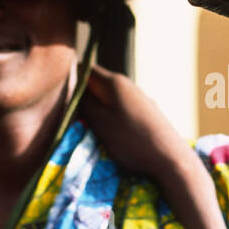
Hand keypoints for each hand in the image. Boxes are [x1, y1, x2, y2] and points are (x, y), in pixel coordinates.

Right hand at [79, 64, 196, 182]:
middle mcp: (128, 85)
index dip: (69, 79)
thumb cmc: (133, 141)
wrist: (171, 160)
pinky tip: (110, 134)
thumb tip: (71, 90)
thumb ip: (83, 104)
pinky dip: (111, 119)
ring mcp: (139, 100)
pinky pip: (120, 111)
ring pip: (109, 99)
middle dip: (81, 98)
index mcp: (114, 82)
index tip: (56, 96)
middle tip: (68, 116)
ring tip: (88, 127)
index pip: (85, 69)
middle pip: (97, 85)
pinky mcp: (146, 115)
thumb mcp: (100, 123)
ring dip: (96, 110)